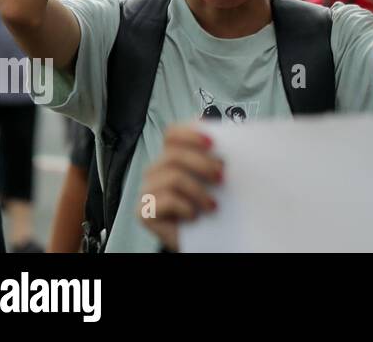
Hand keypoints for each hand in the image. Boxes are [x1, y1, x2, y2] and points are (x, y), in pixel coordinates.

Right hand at [139, 123, 222, 251]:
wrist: (201, 237)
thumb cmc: (207, 204)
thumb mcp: (215, 178)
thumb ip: (216, 158)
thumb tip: (230, 142)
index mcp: (172, 156)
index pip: (172, 134)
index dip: (191, 134)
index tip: (213, 143)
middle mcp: (156, 170)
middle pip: (174, 154)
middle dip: (202, 163)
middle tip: (222, 177)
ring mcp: (147, 190)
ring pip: (173, 177)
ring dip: (199, 191)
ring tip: (212, 204)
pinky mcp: (143, 211)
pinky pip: (165, 201)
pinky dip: (186, 207)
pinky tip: (195, 216)